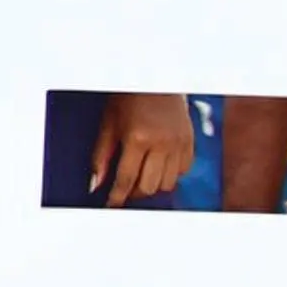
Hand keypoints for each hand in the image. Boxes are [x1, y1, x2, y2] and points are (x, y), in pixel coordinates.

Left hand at [89, 91, 191, 208]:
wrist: (155, 80)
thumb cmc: (127, 99)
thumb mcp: (108, 124)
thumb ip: (100, 157)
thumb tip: (95, 185)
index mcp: (137, 138)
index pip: (125, 179)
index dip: (116, 197)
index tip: (111, 206)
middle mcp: (162, 143)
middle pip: (148, 187)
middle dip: (134, 194)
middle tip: (124, 190)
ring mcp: (179, 143)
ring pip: (167, 184)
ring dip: (152, 186)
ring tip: (140, 179)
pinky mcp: (190, 142)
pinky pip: (182, 171)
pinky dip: (170, 175)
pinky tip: (158, 167)